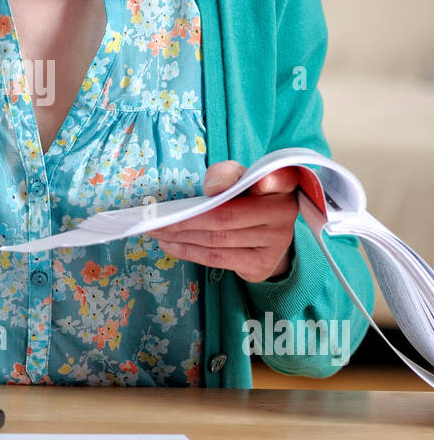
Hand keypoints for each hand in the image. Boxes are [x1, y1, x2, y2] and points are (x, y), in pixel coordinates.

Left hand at [149, 161, 299, 283]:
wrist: (269, 234)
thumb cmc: (248, 197)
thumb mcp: (239, 177)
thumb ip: (227, 174)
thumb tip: (212, 189)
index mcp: (282, 183)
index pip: (279, 179)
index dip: (268, 181)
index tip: (259, 182)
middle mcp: (284, 213)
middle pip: (226, 216)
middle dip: (185, 219)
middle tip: (155, 219)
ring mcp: (276, 243)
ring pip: (217, 240)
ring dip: (180, 236)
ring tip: (156, 231)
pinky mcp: (261, 265)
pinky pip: (216, 259)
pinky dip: (188, 251)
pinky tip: (169, 244)